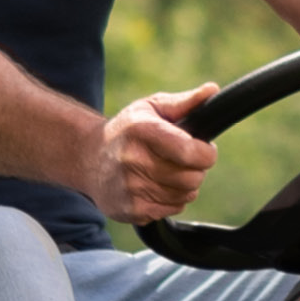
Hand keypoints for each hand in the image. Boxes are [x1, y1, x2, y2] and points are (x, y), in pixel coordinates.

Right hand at [92, 87, 218, 222]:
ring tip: (166, 172)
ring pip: (185, 195)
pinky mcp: (131, 210)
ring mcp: (131, 188)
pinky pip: (172, 209)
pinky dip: (170, 200)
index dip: (206, 153)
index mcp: (142, 130)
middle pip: (192, 178)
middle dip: (196, 169)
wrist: (88, 157)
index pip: (189, 152)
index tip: (204, 149)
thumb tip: (212, 90)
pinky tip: (154, 186)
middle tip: (182, 160)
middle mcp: (133, 160)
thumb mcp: (151, 108)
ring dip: (184, 186)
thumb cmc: (127, 130)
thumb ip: (184, 102)